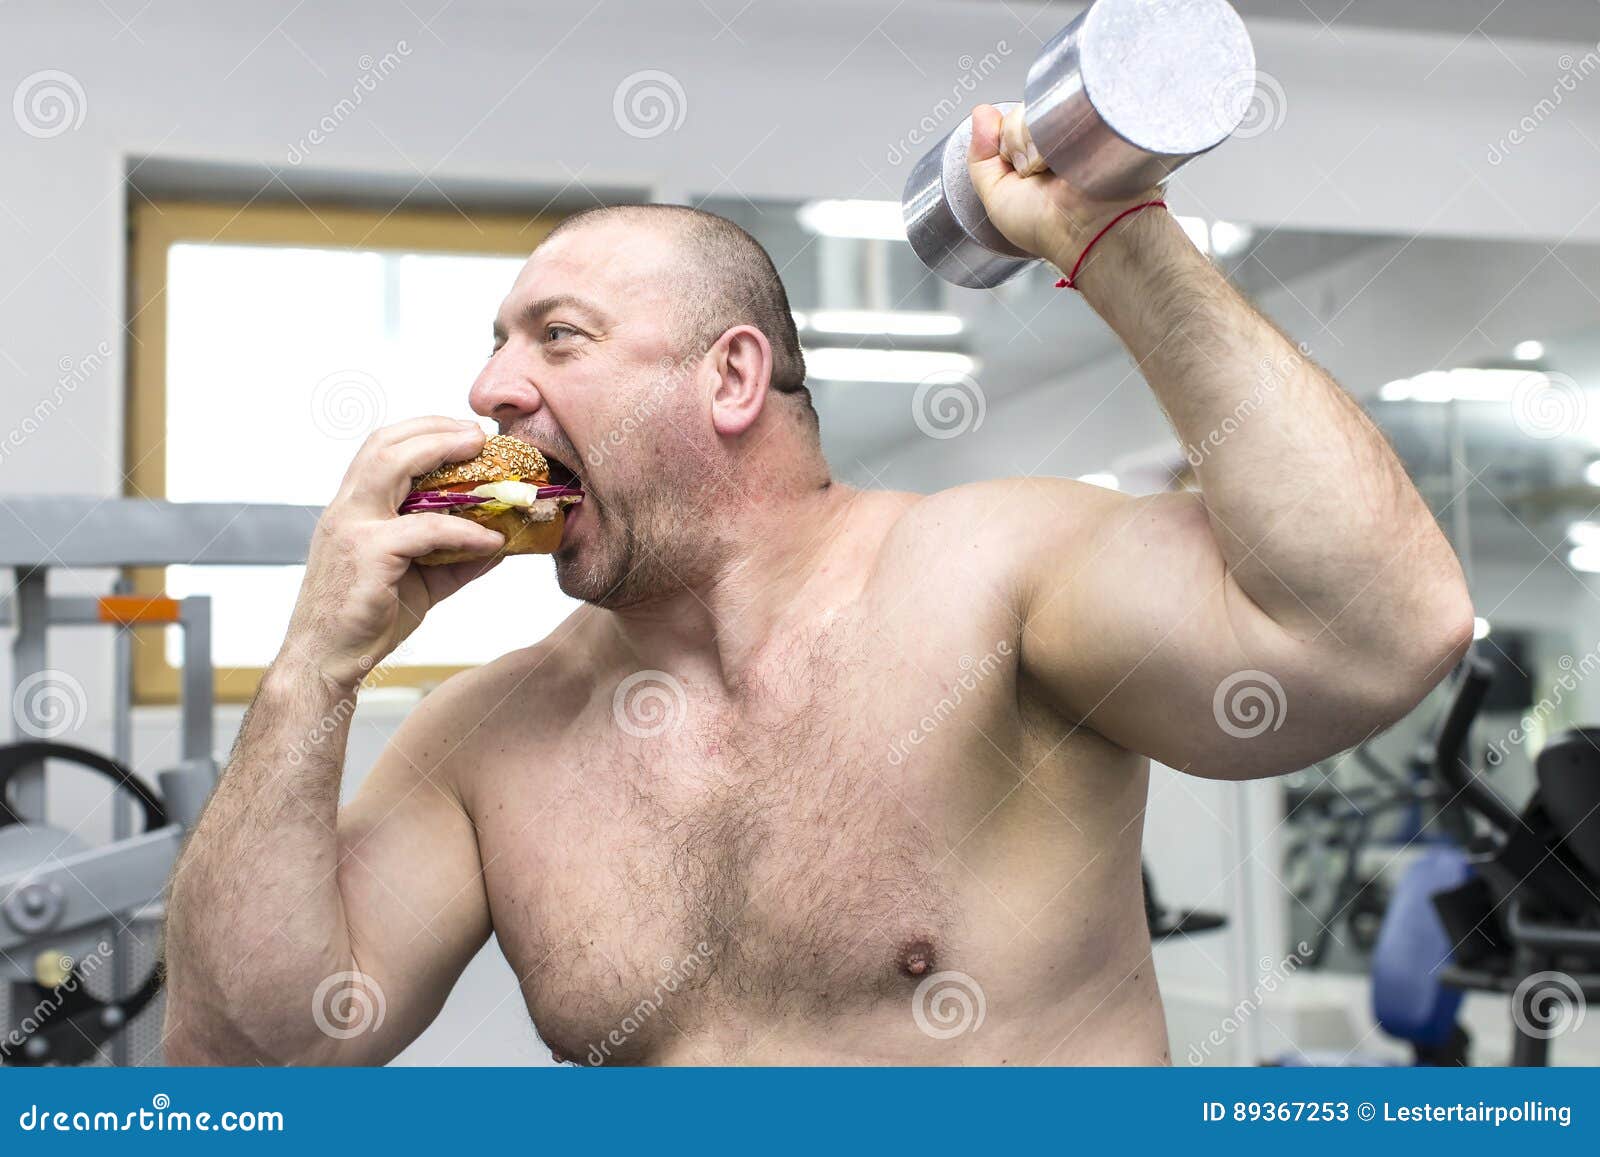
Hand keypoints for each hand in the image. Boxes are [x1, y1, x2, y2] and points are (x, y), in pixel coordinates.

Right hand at [281, 417, 505, 689]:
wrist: (325, 662)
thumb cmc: (366, 619)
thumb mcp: (420, 580)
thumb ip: (456, 556)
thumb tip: (502, 541)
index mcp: (353, 508)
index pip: (381, 448)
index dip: (423, 431)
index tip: (464, 432)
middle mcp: (347, 509)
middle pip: (384, 443)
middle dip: (434, 429)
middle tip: (478, 434)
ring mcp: (353, 528)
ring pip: (393, 465)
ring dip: (441, 452)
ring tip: (482, 454)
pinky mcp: (368, 555)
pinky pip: (425, 530)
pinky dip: (464, 529)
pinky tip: (492, 539)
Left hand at [966, 103, 1163, 267]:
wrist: (1081, 229)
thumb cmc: (1044, 226)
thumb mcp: (996, 198)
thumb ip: (980, 157)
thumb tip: (981, 113)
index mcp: (1034, 154)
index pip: (1006, 124)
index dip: (1003, 142)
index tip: (1013, 168)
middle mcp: (1055, 139)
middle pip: (1019, 114)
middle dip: (1016, 144)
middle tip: (1034, 173)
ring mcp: (1074, 127)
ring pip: (1036, 111)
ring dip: (1035, 143)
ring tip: (1051, 169)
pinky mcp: (1092, 117)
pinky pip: (1058, 107)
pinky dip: (1053, 133)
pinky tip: (1064, 156)